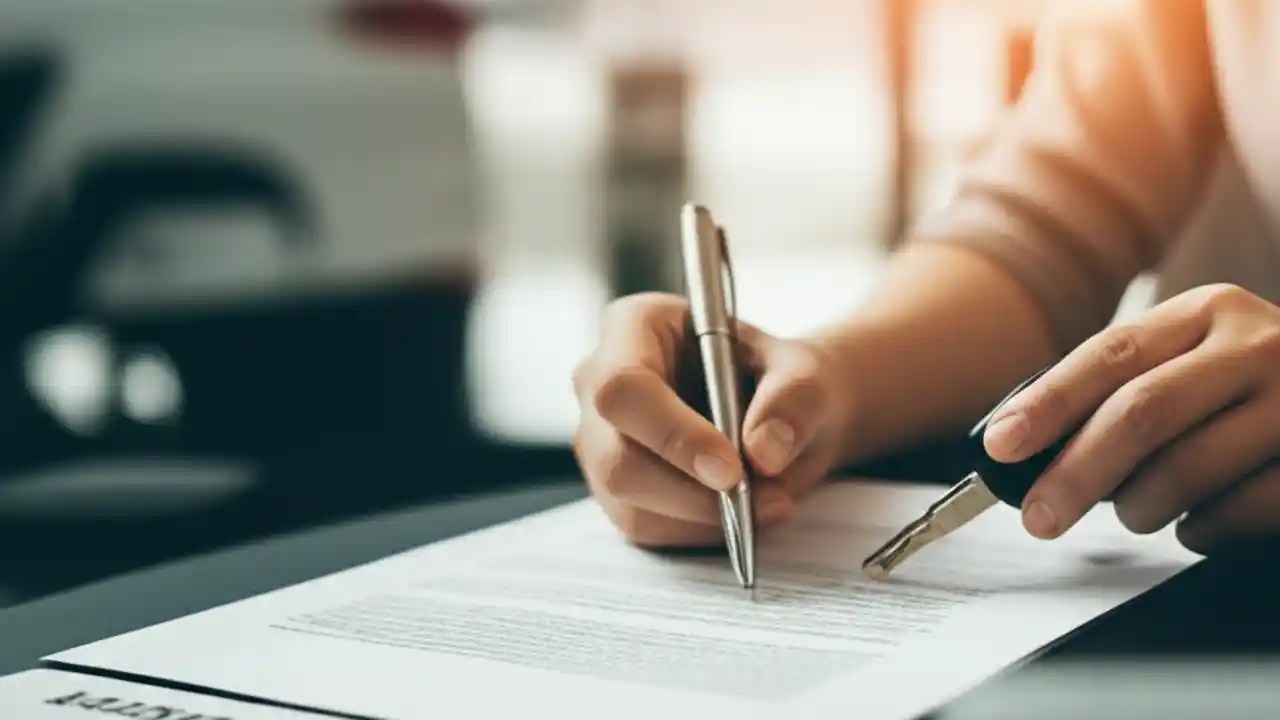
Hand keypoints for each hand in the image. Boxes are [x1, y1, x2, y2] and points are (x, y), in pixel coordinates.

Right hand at [572, 293, 849, 547]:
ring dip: (702, 517)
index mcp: (635, 327)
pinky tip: (743, 514)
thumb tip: (764, 452)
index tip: (730, 469)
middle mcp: (599, 381)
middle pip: (615, 455)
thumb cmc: (781, 379)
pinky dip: (699, 531)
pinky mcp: (614, 488)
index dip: (672, 434)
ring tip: (769, 503)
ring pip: (627, 499)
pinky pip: (643, 525)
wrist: (782, 413)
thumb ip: (794, 400)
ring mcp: (600, 438)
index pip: (624, 387)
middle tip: (759, 499)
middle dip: (688, 491)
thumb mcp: (806, 372)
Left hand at [984, 283, 1279, 552]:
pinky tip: (1193, 524)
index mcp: (1208, 312)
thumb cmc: (1250, 388)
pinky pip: (1237, 513)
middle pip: (1142, 414)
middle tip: (1040, 516)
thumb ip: (1124, 387)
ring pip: (1186, 472)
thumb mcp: (1193, 360)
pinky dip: (1197, 531)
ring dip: (1139, 507)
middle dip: (1076, 473)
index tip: (1001, 446)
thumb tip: (1025, 445)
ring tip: (1134, 511)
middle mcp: (1258, 346)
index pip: (1110, 355)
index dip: (1048, 403)